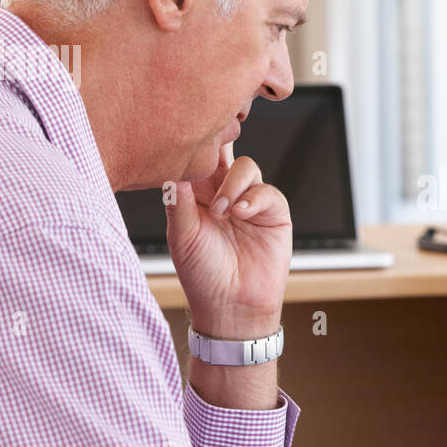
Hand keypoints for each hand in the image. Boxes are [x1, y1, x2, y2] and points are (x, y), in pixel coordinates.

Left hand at [165, 142, 290, 337]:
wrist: (232, 306)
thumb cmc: (203, 275)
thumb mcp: (181, 236)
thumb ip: (178, 201)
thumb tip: (173, 169)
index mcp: (195, 196)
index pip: (196, 160)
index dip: (194, 147)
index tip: (187, 141)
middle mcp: (222, 193)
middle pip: (223, 152)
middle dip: (219, 146)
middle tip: (211, 154)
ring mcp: (249, 201)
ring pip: (245, 167)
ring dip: (233, 184)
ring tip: (223, 211)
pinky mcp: (273, 212)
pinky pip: (267, 191)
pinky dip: (254, 198)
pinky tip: (242, 214)